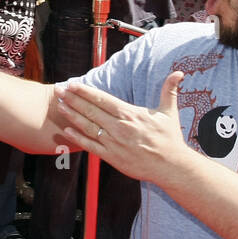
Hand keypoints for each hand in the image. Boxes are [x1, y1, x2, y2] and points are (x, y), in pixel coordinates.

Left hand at [54, 72, 187, 184]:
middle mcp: (119, 127)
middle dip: (73, 99)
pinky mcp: (112, 157)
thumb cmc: (169, 139)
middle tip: (58, 91)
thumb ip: (169, 90)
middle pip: (91, 111)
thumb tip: (179, 73)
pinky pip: (91, 146)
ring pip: (88, 127)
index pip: (102, 100)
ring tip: (59, 106)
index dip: (85, 91)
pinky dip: (78, 138)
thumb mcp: (169, 112)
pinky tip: (66, 130)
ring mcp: (114, 143)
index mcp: (130, 114)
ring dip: (72, 115)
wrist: (171, 166)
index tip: (72, 84)